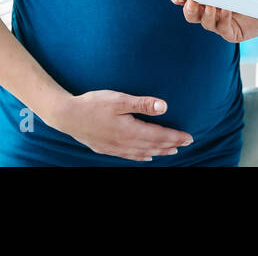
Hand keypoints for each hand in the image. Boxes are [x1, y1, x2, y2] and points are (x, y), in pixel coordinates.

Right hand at [47, 90, 193, 161]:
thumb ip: (142, 104)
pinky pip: (130, 156)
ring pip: (143, 153)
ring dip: (159, 152)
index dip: (175, 137)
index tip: (189, 137)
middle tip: (186, 144)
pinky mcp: (107, 149)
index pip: (159, 136)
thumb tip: (164, 107)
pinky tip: (146, 157)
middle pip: (154, 146)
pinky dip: (142, 157)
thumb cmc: (93, 104)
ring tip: (172, 151)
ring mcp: (116, 148)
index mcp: (130, 130)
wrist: (67, 116)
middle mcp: (125, 143)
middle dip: (171, 145)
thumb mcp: (119, 99)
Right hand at [170, 0, 257, 42]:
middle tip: (191, 0)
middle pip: (192, 14)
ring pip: (205, 23)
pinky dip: (223, 19)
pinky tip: (226, 9)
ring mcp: (222, 24)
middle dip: (189, 8)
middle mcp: (212, 11)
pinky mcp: (233, 34)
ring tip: (209, 5)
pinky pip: (223, 29)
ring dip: (205, 14)